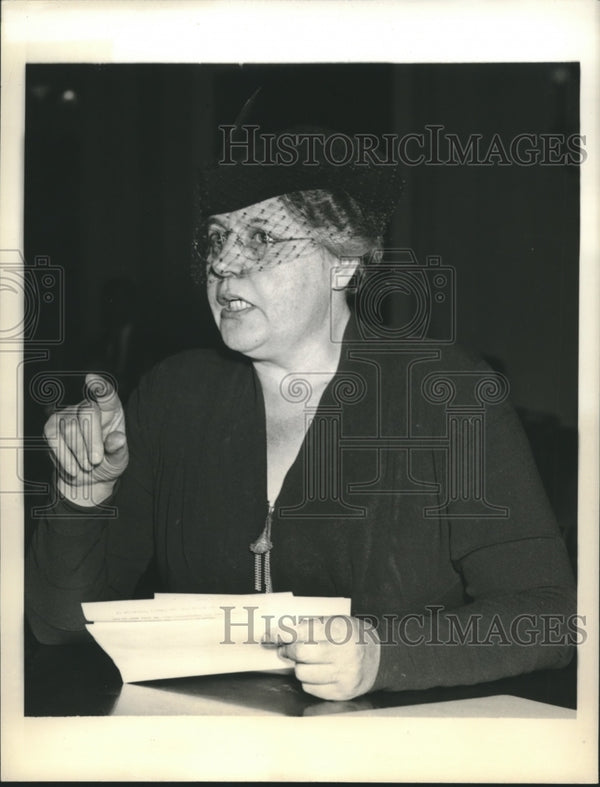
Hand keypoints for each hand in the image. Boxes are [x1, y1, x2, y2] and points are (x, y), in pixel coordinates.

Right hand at [43, 374, 128, 505]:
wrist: (86, 478)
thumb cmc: (106, 462)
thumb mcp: (118, 459)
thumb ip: (118, 450)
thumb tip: (118, 439)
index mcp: (110, 410)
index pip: (106, 395)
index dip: (99, 387)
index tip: (91, 379)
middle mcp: (88, 407)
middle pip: (88, 413)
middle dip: (92, 440)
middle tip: (96, 461)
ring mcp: (67, 415)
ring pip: (70, 428)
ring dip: (79, 452)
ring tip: (87, 466)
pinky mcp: (51, 427)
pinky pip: (55, 439)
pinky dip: (65, 458)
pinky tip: (74, 469)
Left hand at [264, 615, 380, 700]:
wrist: (378, 658)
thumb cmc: (352, 636)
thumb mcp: (336, 622)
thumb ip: (311, 626)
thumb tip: (280, 634)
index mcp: (341, 630)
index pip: (303, 631)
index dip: (283, 634)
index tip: (270, 635)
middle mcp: (343, 653)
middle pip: (301, 654)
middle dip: (289, 651)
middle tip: (288, 649)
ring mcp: (344, 675)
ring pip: (303, 674)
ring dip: (299, 667)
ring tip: (308, 661)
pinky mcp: (342, 692)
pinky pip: (311, 689)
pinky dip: (309, 681)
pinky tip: (317, 673)